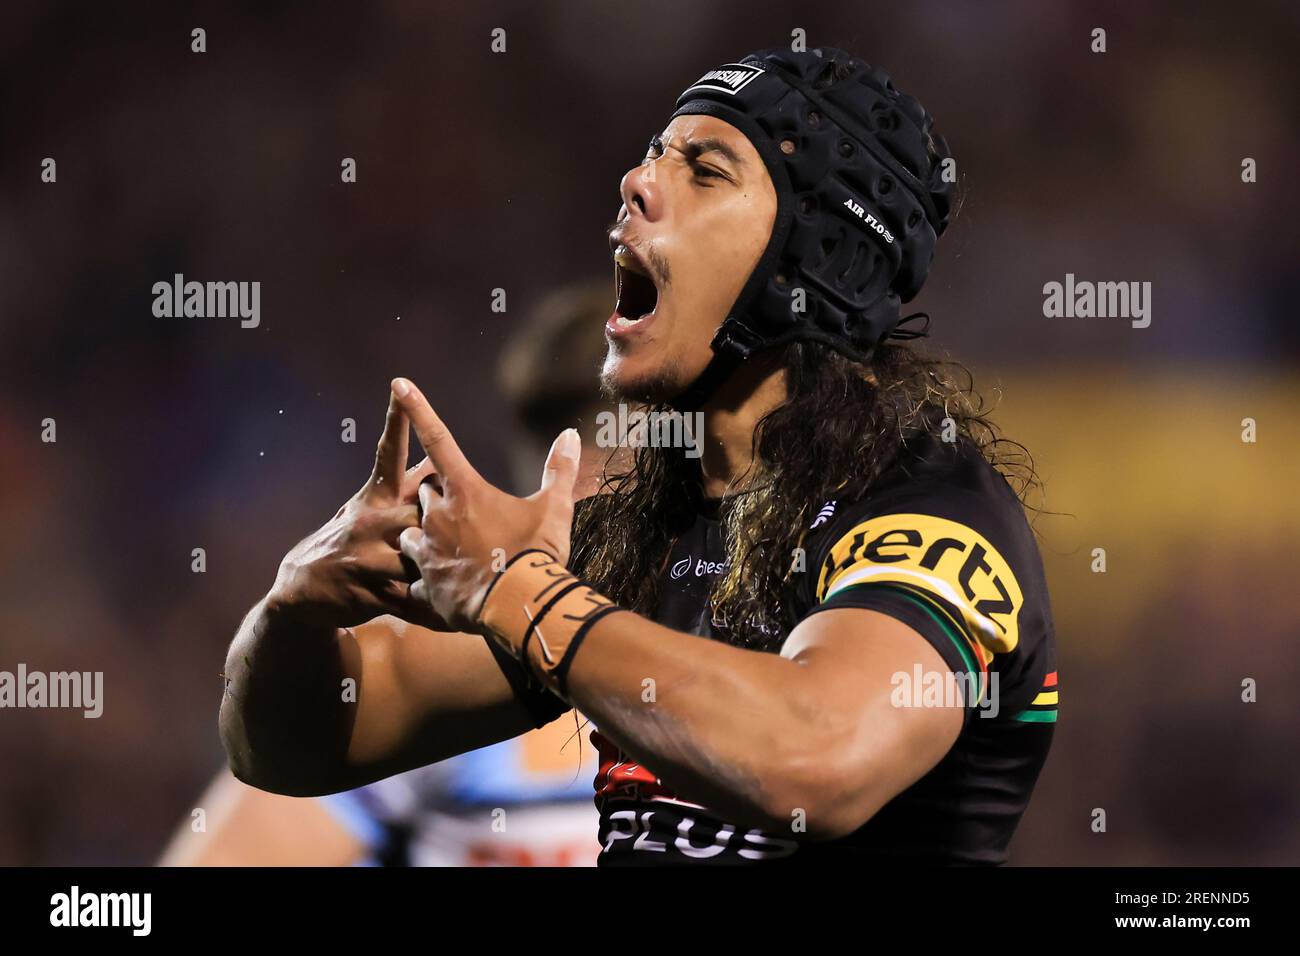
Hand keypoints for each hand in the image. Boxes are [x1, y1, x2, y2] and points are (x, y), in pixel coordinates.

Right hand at [267, 390, 446, 630]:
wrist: (304, 587)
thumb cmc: (350, 537)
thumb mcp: (368, 506)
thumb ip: (403, 487)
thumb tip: (434, 459)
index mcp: (374, 497)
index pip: (387, 452)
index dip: (397, 421)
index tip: (401, 386)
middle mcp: (370, 523)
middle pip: (422, 513)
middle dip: (445, 524)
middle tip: (468, 532)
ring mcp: (368, 559)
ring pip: (422, 559)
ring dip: (445, 569)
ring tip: (468, 574)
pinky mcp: (372, 594)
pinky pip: (415, 601)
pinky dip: (437, 608)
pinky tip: (457, 613)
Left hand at [391, 377, 580, 632]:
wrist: (522, 607)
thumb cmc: (537, 553)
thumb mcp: (555, 509)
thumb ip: (559, 470)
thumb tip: (571, 435)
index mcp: (466, 491)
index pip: (438, 439)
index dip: (418, 409)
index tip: (399, 382)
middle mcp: (438, 516)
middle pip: (425, 493)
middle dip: (439, 497)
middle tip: (466, 512)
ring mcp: (428, 551)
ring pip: (412, 534)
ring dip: (425, 536)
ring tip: (453, 550)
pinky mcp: (426, 585)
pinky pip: (417, 578)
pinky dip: (430, 580)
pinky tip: (449, 588)